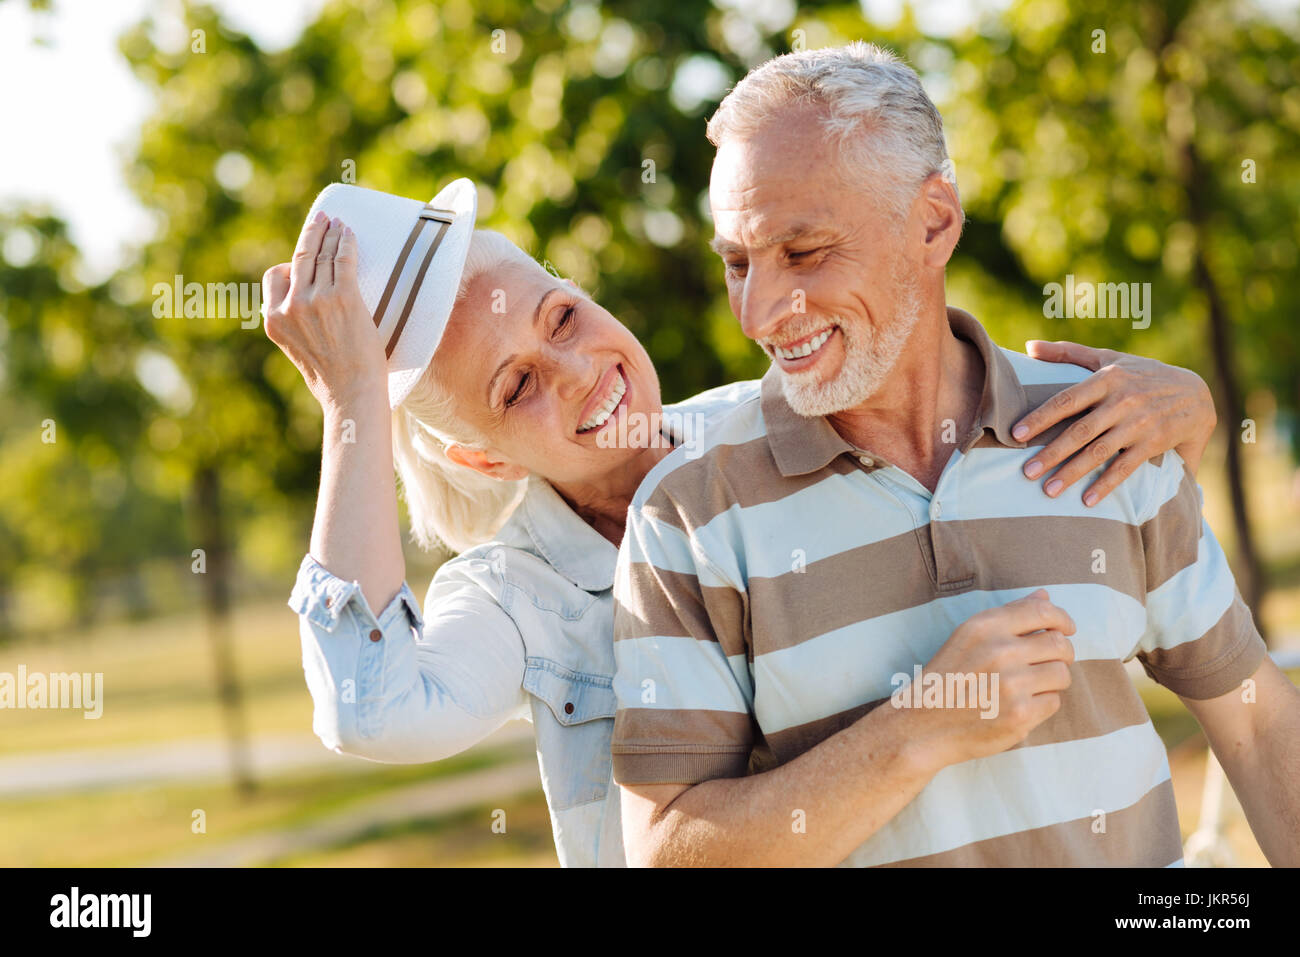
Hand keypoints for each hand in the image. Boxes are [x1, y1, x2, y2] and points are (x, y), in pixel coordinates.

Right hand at [262, 211, 386, 410]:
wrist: (352, 394)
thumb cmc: (332, 378)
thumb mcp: (297, 350)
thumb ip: (295, 325)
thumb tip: (306, 307)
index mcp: (273, 319)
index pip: (275, 275)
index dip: (292, 263)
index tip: (306, 253)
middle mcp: (290, 306)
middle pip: (300, 257)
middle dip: (313, 232)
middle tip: (323, 218)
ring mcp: (315, 300)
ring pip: (323, 255)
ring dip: (332, 233)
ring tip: (340, 224)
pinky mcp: (343, 298)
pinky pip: (342, 259)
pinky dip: (346, 242)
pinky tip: (350, 234)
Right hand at [902, 589, 1075, 770]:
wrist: (924, 723)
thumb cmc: (948, 676)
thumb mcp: (969, 636)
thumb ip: (1009, 614)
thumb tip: (1044, 596)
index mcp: (986, 627)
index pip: (1042, 612)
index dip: (1062, 619)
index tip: (1066, 628)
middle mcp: (1000, 652)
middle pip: (1059, 644)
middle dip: (1062, 653)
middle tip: (1050, 661)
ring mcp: (1011, 685)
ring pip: (1062, 674)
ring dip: (1054, 680)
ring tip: (1033, 684)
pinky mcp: (1020, 716)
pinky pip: (1053, 702)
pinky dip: (1043, 703)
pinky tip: (1021, 704)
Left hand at [1011, 340, 1216, 505]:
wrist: (1197, 393)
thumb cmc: (1142, 374)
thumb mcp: (1109, 358)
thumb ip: (1068, 353)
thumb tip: (1029, 346)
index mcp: (1107, 379)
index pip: (1067, 399)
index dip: (1040, 417)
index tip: (1016, 433)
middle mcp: (1121, 401)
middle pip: (1080, 430)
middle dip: (1052, 453)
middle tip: (1026, 472)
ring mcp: (1138, 423)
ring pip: (1099, 451)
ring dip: (1073, 472)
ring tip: (1049, 490)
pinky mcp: (1153, 443)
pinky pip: (1126, 466)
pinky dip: (1107, 484)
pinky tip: (1088, 500)